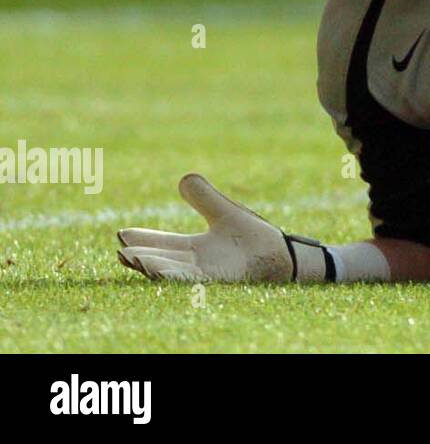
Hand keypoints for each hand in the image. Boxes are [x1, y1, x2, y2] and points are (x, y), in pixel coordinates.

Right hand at [116, 173, 330, 281]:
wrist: (283, 255)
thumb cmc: (255, 237)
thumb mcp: (224, 213)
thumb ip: (205, 198)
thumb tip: (184, 178)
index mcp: (195, 248)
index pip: (163, 244)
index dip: (143, 239)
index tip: (121, 234)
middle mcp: (196, 263)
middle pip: (162, 260)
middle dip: (140, 257)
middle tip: (119, 253)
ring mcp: (207, 273)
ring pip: (173, 273)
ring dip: (152, 267)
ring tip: (131, 260)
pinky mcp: (220, 280)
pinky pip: (194, 280)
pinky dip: (176, 276)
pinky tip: (160, 271)